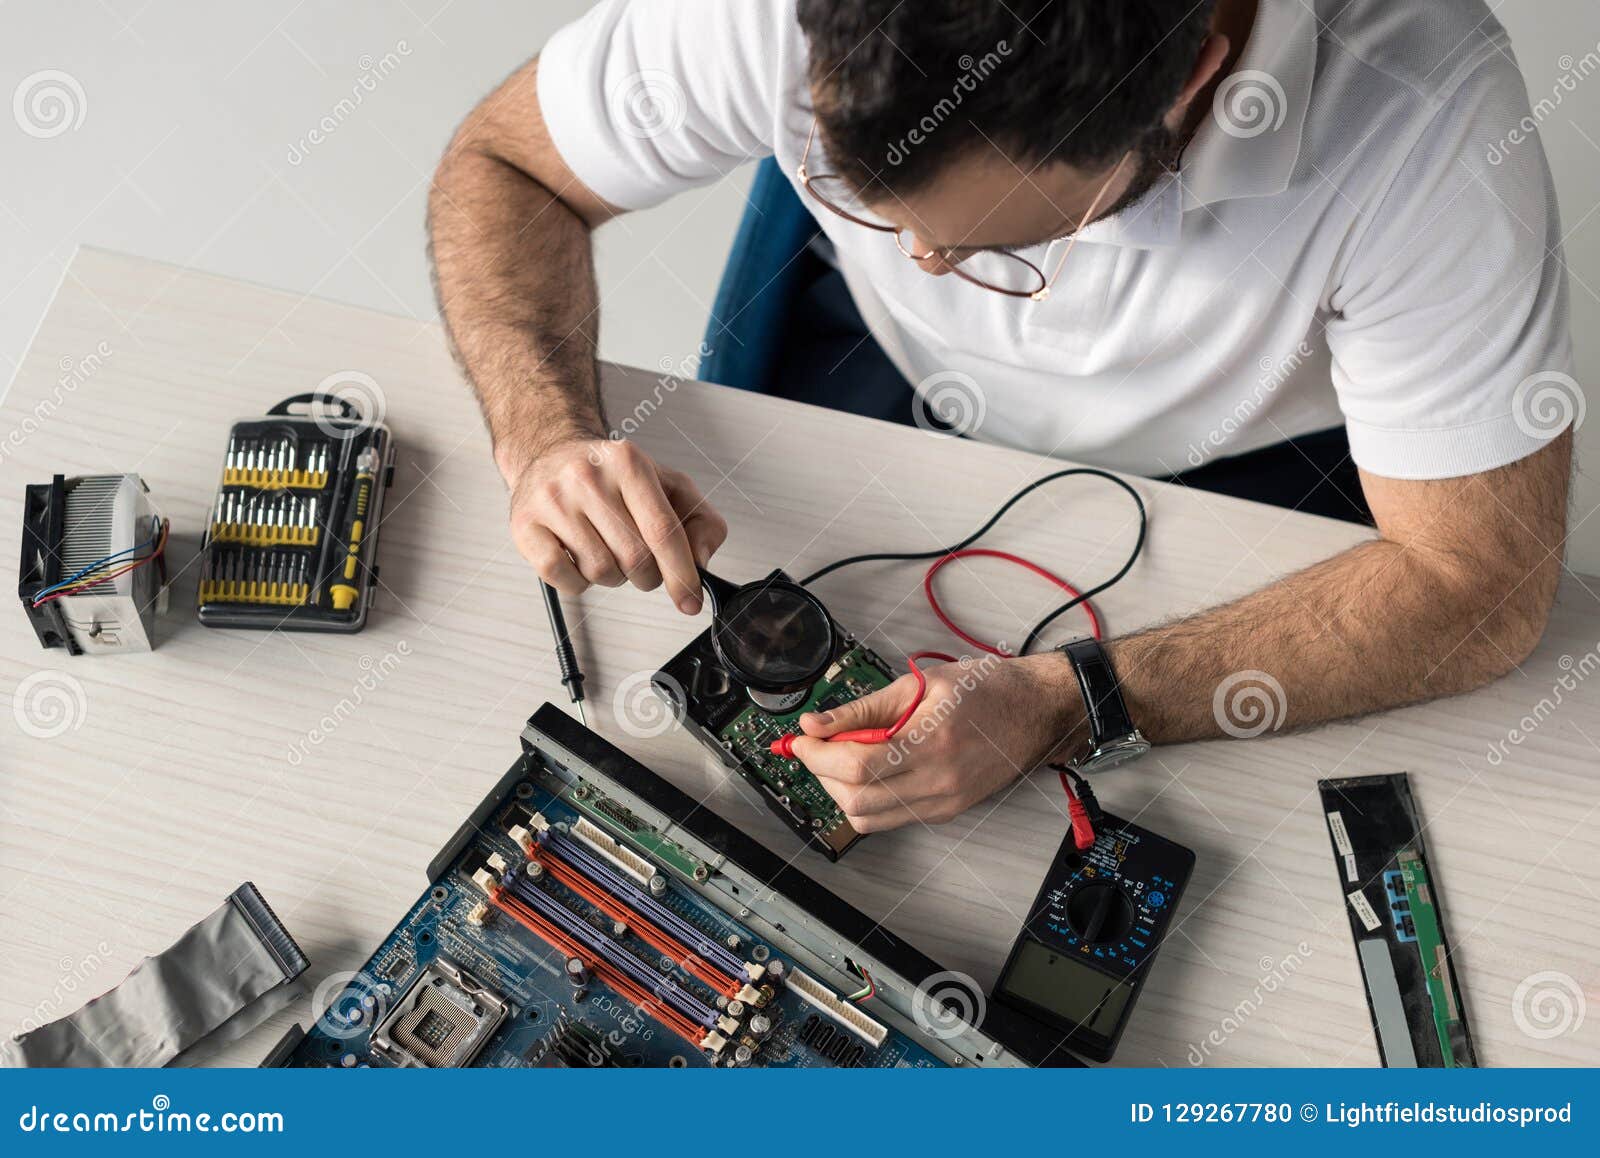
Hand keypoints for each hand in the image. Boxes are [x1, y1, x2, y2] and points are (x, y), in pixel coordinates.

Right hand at [505, 435, 726, 612]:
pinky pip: (564, 579)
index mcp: (628, 462)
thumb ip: (700, 521)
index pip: (662, 530)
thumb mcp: (669, 485)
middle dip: (647, 575)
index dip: (681, 573)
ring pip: (601, 572)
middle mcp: (587, 477)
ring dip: (613, 577)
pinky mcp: (526, 526)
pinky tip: (580, 559)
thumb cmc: (612, 477)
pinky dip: (580, 582)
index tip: (690, 601)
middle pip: (634, 558)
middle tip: (641, 563)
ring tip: (608, 551)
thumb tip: (699, 561)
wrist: (551, 455)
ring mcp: (552, 501)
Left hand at [790, 653, 1085, 832]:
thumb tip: (815, 723)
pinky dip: (867, 798)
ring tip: (845, 756)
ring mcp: (943, 803)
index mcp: (932, 742)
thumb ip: (863, 708)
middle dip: (822, 773)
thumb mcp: (920, 683)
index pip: (856, 766)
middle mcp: (938, 782)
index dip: (817, 756)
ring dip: (842, 790)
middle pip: (855, 800)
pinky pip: (890, 819)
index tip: (801, 739)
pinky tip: (871, 770)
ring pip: (867, 818)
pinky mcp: (946, 812)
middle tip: (818, 745)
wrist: (1036, 711)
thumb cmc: (986, 689)